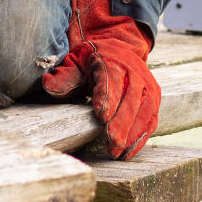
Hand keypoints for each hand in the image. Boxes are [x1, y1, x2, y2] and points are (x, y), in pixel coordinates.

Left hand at [42, 0, 159, 158]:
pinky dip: (141, 138)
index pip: (112, 79)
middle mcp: (135, 73)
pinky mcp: (153, 100)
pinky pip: (151, 121)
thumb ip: (64, 75)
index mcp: (114, 62)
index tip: (100, 114)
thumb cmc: (93, 59)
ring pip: (145, 111)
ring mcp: (148, 87)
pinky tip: (129, 153)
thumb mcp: (75, 61)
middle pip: (131, 98)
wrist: (119, 48)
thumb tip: (48, 85)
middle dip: (122, 121)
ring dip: (133, 133)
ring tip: (118, 152)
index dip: (107, 97)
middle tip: (111, 141)